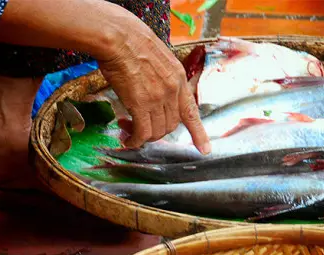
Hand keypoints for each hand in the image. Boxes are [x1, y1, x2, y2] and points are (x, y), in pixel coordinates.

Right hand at [97, 16, 209, 152]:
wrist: (118, 36)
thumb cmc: (131, 41)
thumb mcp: (158, 57)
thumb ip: (162, 77)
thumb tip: (154, 90)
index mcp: (178, 77)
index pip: (191, 111)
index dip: (198, 133)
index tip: (205, 149)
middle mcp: (172, 90)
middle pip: (171, 125)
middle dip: (157, 132)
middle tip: (138, 128)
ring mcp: (158, 97)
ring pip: (157, 131)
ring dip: (144, 136)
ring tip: (128, 130)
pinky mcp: (140, 103)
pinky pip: (142, 132)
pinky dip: (135, 140)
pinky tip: (127, 139)